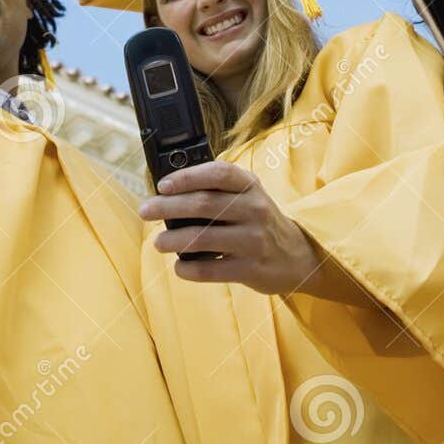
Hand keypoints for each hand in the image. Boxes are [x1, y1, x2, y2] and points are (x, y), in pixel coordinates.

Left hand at [139, 161, 326, 295]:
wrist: (297, 256)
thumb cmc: (259, 221)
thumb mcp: (248, 196)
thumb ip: (218, 189)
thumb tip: (168, 191)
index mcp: (251, 187)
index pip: (218, 174)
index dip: (187, 177)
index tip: (163, 185)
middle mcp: (254, 210)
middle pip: (203, 204)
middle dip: (167, 207)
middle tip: (145, 211)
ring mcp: (253, 240)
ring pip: (203, 237)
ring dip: (173, 240)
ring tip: (158, 242)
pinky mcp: (250, 269)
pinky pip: (210, 269)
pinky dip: (188, 268)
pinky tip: (179, 266)